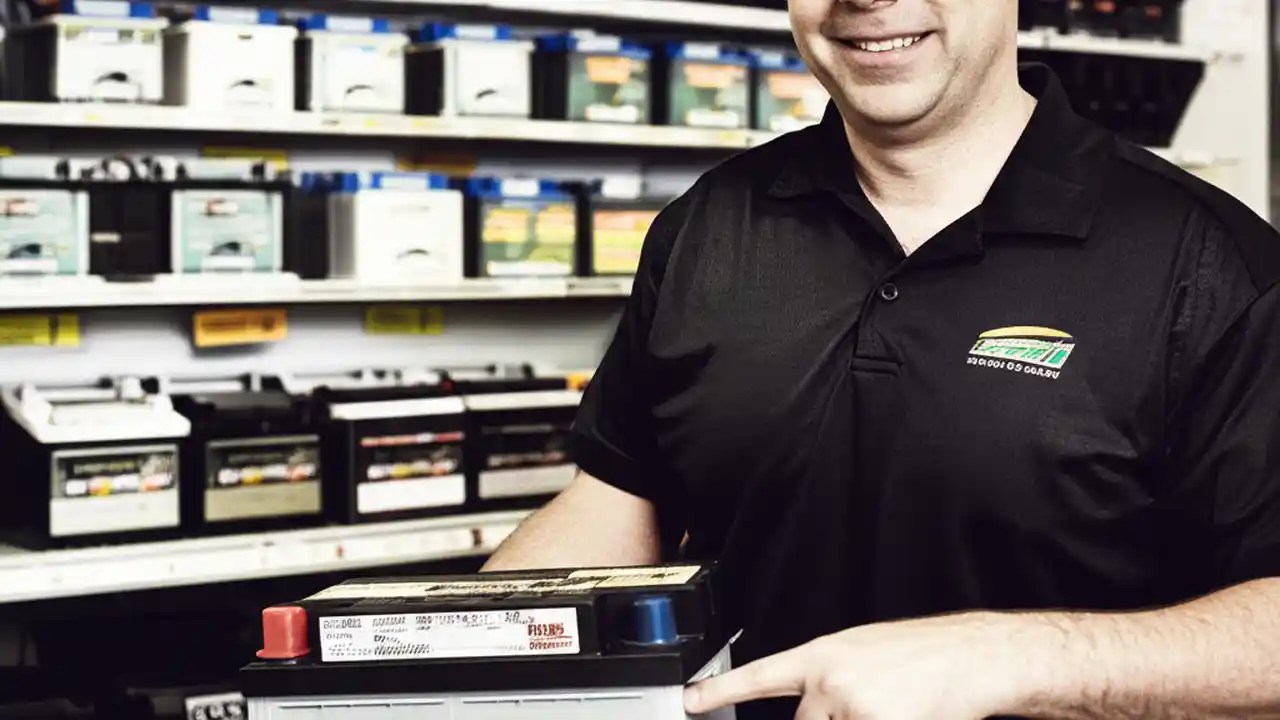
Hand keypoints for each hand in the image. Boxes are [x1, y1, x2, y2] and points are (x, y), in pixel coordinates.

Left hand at [684, 612, 1022, 719]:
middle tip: (867, 707)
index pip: (760, 676)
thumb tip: (812, 707)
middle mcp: (829, 682)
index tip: (689, 701)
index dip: (720, 692)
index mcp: (823, 656)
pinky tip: (903, 713)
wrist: (973, 658)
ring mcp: (850, 708)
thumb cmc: (924, 657)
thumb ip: (829, 682)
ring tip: (891, 705)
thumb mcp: (864, 656)